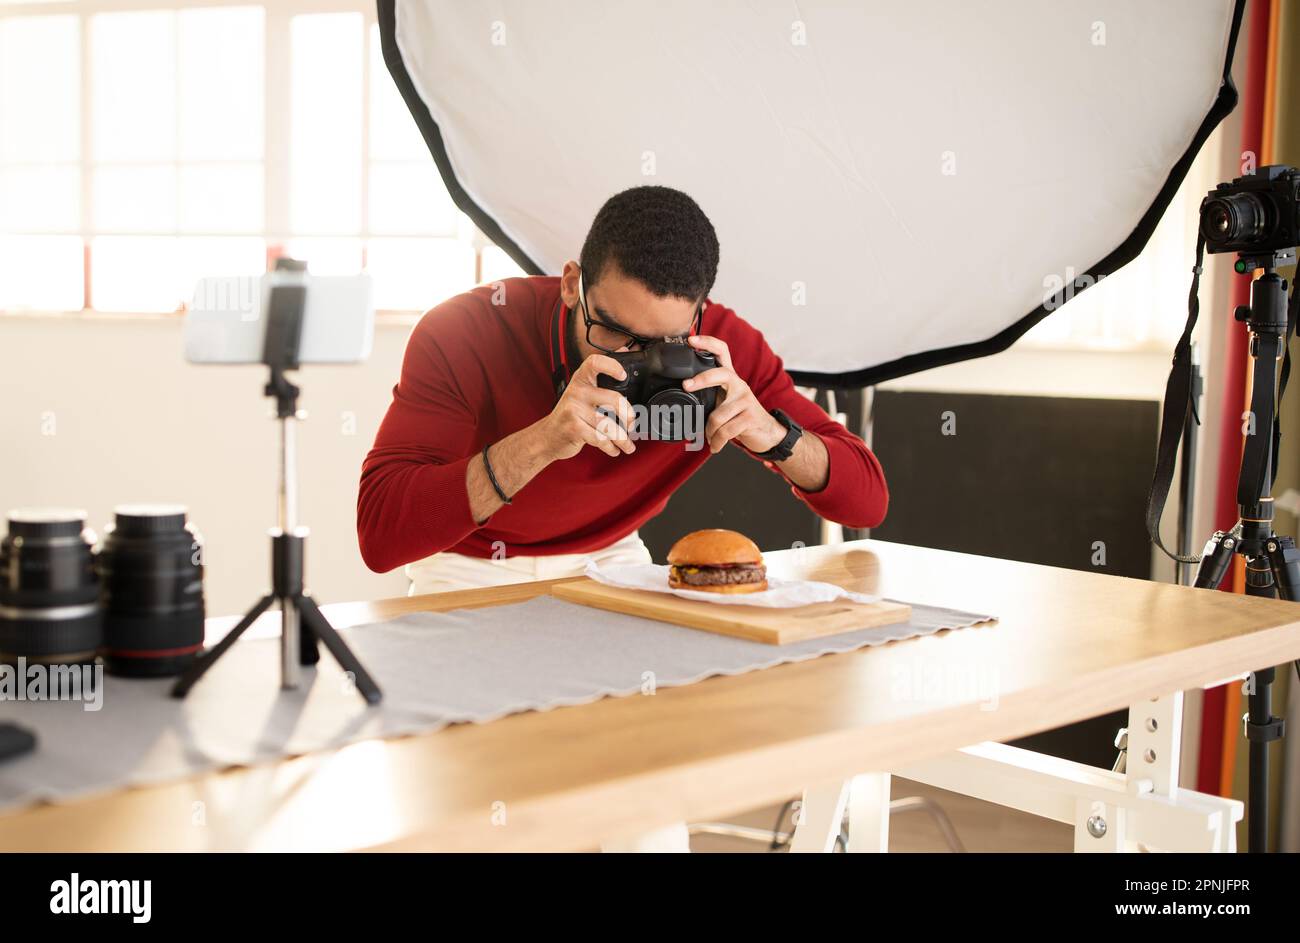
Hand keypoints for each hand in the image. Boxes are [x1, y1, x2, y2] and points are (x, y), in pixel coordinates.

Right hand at [537, 353, 637, 460]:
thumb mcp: (583, 392)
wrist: (548, 436)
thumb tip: (625, 350)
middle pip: (613, 399)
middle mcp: (577, 391)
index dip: (611, 365)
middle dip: (629, 415)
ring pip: (609, 425)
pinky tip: (614, 449)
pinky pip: (601, 439)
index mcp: (581, 379)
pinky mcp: (574, 428)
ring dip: (623, 439)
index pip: (595, 362)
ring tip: (628, 445)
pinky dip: (610, 447)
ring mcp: (574, 410)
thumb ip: (603, 376)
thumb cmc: (570, 414)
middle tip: (632, 423)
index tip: (623, 375)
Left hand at [684, 335, 785, 454]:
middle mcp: (739, 385)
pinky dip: (717, 441)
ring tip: (709, 437)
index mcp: (730, 378)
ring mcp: (746, 400)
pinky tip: (716, 445)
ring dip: (709, 431)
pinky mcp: (750, 417)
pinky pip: (725, 431)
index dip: (707, 343)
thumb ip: (711, 395)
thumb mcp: (726, 401)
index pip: (722, 352)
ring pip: (717, 415)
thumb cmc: (741, 416)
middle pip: (720, 374)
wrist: (767, 433)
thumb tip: (683, 395)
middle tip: (686, 386)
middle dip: (701, 379)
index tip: (691, 340)